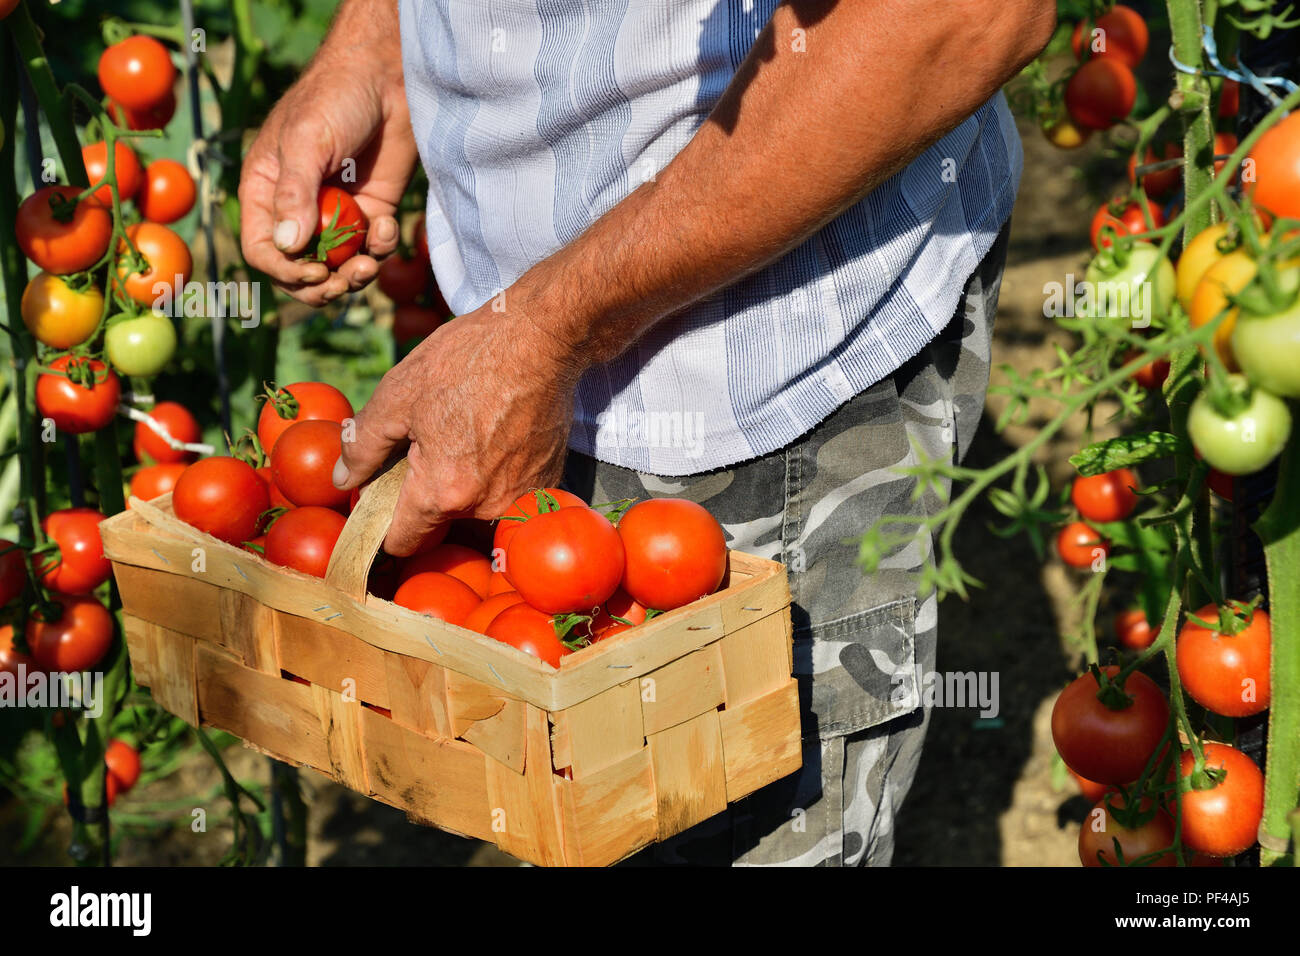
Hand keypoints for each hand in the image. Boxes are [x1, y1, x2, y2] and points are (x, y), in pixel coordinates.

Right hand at [238, 2, 417, 305]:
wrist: (387, 78)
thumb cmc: (335, 98)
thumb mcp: (307, 141)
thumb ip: (296, 194)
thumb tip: (288, 246)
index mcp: (267, 191)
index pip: (263, 250)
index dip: (284, 271)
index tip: (314, 272)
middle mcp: (299, 208)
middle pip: (299, 270)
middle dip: (321, 285)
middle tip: (344, 281)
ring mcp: (337, 214)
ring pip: (338, 268)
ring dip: (353, 276)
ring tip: (368, 264)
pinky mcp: (373, 212)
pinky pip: (373, 249)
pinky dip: (381, 248)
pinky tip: (389, 226)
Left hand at [332, 304, 583, 555]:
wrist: (541, 336)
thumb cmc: (467, 359)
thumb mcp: (398, 393)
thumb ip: (363, 446)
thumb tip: (343, 480)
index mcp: (444, 492)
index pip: (403, 542)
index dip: (384, 523)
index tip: (382, 497)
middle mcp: (487, 506)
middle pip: (441, 520)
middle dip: (426, 492)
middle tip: (427, 442)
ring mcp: (523, 495)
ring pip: (476, 506)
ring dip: (464, 482)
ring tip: (465, 432)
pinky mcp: (549, 479)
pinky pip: (508, 490)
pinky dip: (496, 471)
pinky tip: (495, 431)